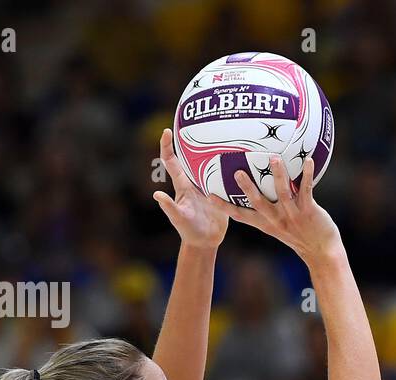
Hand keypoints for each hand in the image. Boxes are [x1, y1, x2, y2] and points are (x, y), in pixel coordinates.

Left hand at [153, 129, 233, 249]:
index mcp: (183, 185)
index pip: (172, 161)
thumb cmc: (190, 231)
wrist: (205, 241)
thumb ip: (170, 208)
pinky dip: (229, 166)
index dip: (167, 146)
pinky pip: (224, 175)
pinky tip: (238, 156)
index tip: (167, 131)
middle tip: (197, 121)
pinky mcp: (221, 191)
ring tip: (220, 132)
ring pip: (210, 163)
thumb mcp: (180, 219)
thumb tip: (157, 196)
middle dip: (191, 139)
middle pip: (191, 156)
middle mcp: (194, 181)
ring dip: (213, 149)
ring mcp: (208, 185)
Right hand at [228, 156, 341, 264]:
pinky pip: (306, 189)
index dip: (224, 207)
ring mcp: (292, 215)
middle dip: (247, 188)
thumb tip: (259, 191)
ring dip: (278, 175)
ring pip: (282, 193)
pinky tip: (309, 160)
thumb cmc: (301, 236)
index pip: (241, 216)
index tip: (209, 195)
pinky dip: (307, 175)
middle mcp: (276, 219)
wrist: (322, 252)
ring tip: (274, 158)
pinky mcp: (308, 211)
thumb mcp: (279, 226)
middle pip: (258, 203)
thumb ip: (269, 211)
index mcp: (266, 224)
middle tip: (237, 173)